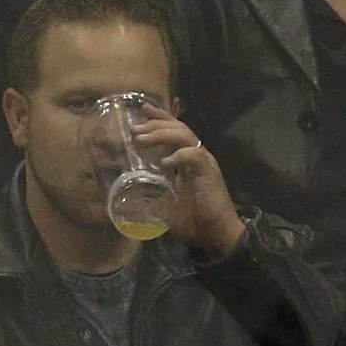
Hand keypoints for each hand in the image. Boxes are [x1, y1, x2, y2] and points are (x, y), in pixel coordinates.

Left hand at [131, 106, 245, 260]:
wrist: (216, 234)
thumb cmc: (194, 221)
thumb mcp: (165, 207)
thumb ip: (151, 199)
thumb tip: (129, 201)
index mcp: (188, 161)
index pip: (175, 132)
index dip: (161, 119)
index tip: (143, 112)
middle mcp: (197, 157)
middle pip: (178, 129)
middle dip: (156, 125)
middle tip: (135, 129)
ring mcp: (204, 163)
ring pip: (185, 136)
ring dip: (162, 135)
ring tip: (142, 140)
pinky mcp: (209, 172)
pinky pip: (193, 156)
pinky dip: (178, 156)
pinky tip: (164, 161)